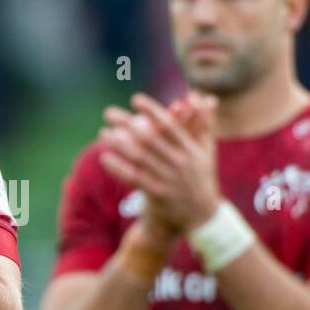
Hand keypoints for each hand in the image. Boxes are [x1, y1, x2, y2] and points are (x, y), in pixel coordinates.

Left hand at [98, 92, 219, 234]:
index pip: (170, 125)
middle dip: (127, 123)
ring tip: (103, 132)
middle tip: (109, 113)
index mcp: (191, 149)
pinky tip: (104, 157)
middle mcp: (180, 162)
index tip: (135, 99)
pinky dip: (119, 167)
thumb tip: (196, 94)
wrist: (201, 215)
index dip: (152, 110)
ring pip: (139, 158)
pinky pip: (134, 178)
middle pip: (149, 138)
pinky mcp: (157, 194)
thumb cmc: (200, 175)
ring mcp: (168, 179)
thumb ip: (202, 121)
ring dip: (119, 144)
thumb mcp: (206, 150)